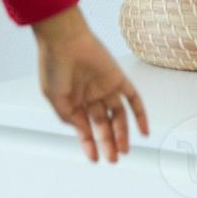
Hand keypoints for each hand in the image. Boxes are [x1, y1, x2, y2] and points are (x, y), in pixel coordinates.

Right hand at [33, 5, 148, 162]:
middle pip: (103, 124)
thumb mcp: (53, 97)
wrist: (64, 39)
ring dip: (122, 134)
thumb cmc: (53, 64)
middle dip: (107, 142)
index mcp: (72, 99)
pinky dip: (140, 115)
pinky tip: (143, 131)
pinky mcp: (118, 79)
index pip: (84, 126)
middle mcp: (89, 95)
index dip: (89, 143)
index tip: (94, 158)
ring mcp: (105, 88)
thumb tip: (80, 129)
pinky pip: (133, 100)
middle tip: (112, 158)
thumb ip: (67, 116)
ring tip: (124, 150)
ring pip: (119, 116)